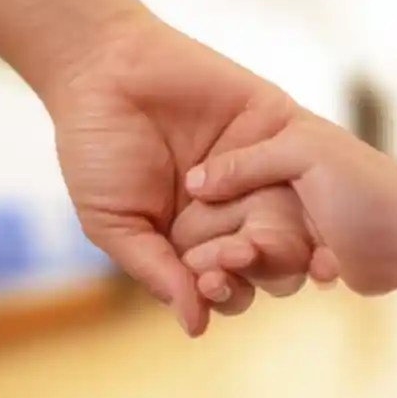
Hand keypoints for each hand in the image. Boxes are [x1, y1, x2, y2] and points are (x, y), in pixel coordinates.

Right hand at [47, 16, 309, 335]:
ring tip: (264, 239)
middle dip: (261, 266)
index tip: (212, 288)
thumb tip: (196, 327)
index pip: (230, 281)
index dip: (228, 291)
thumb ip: (157, 271)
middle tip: (240, 258)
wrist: (103, 70)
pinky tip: (287, 196)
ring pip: (293, 214)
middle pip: (270, 255)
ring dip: (286, 232)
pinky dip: (300, 178)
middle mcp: (235, 207)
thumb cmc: (97, 148)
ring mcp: (259, 167)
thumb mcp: (116, 223)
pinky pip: (299, 157)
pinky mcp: (274, 125)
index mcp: (197, 236)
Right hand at [182, 112, 396, 295]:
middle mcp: (268, 194)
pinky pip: (273, 278)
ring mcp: (286, 231)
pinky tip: (315, 271)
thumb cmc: (366, 182)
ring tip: (265, 263)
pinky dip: (280, 279)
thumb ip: (246, 163)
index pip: (207, 191)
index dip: (196, 217)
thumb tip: (194, 184)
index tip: (191, 240)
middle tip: (230, 261)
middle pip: (218, 230)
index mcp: (263, 157)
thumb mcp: (304, 152)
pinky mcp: (305, 264)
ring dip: (250, 268)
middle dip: (217, 252)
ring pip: (243, 259)